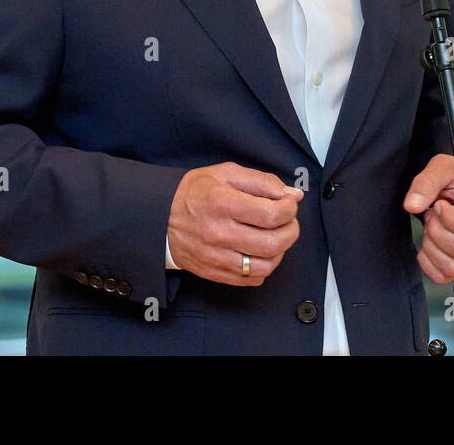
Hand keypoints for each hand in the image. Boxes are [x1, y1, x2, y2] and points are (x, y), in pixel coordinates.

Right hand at [167, 162, 303, 285]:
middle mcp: (219, 233)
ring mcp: (216, 257)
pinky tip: (260, 252)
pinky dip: (264, 267)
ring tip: (276, 237)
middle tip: (288, 221)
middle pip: (273, 243)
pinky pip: (251, 279)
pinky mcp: (214, 273)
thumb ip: (262, 181)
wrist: (160, 217)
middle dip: (291, 231)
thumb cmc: (194, 192)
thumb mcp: (226, 173)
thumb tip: (293, 194)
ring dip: (280, 251)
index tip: (289, 204)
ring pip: (266, 265)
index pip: (271, 214)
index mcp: (223, 203)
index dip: (289, 209)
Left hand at [402, 153, 453, 284]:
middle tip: (433, 214)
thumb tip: (412, 205)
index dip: (449, 219)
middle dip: (437, 231)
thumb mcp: (441, 168)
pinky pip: (443, 276)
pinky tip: (429, 241)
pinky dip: (428, 262)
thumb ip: (426, 183)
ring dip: (432, 246)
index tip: (440, 205)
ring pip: (452, 267)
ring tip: (433, 226)